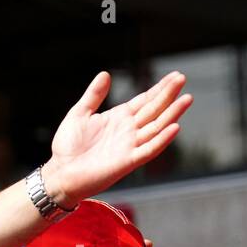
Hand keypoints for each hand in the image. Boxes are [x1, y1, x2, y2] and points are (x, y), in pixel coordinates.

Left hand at [44, 71, 191, 206]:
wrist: (59, 172)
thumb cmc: (67, 147)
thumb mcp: (79, 114)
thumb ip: (93, 95)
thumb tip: (105, 74)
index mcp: (119, 118)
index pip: (145, 100)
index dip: (159, 88)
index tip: (175, 76)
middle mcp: (128, 130)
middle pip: (154, 110)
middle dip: (168, 94)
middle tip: (182, 78)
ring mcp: (130, 146)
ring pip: (157, 127)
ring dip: (172, 114)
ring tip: (186, 99)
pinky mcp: (127, 162)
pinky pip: (149, 150)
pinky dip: (161, 140)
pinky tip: (174, 127)